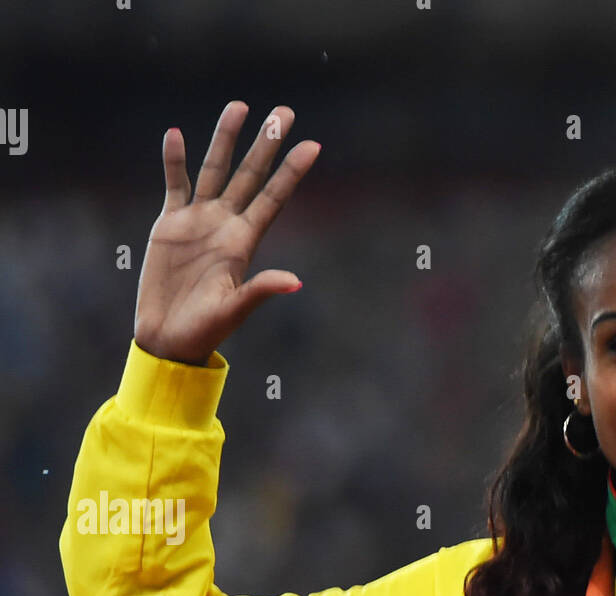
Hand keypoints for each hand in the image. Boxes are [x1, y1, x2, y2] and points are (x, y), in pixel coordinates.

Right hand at [134, 100, 319, 365]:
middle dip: (266, 143)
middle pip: (250, 174)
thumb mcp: (235, 309)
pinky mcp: (171, 223)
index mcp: (245, 242)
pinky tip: (177, 135)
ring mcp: (199, 221)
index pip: (274, 198)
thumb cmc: (206, 329)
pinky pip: (175, 184)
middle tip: (284, 111)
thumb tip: (295, 281)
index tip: (314, 145)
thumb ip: (261, 289)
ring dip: (225, 138)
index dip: (292, 172)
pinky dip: (175, 160)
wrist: (169, 336)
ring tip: (240, 106)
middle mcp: (226, 224)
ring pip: (215, 169)